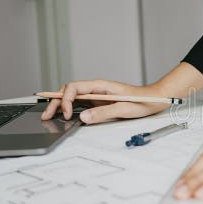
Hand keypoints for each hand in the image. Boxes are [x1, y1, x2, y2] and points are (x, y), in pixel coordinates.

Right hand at [40, 79, 168, 123]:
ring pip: (73, 98)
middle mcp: (96, 89)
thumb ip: (103, 113)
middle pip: (69, 92)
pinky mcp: (100, 103)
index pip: (74, 88)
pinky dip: (70, 110)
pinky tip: (64, 117)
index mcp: (101, 86)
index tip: (66, 114)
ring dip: (60, 105)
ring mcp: (97, 96)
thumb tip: (83, 117)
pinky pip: (81, 105)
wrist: (156, 99)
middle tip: (46, 115)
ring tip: (49, 116)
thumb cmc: (143, 101)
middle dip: (55, 102)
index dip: (65, 99)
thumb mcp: (124, 108)